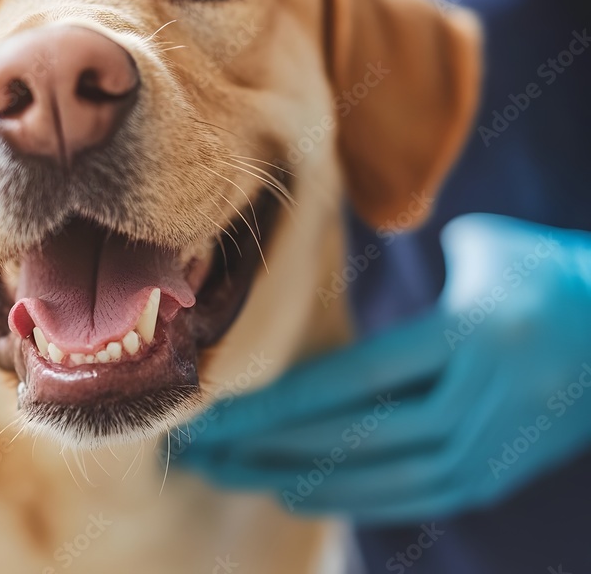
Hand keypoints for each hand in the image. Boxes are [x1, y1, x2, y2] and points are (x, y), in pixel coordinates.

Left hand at [175, 214, 590, 524]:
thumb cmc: (546, 274)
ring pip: (374, 478)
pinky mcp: (495, 473)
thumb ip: (411, 274)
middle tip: (200, 452)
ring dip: (296, 479)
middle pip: (349, 437)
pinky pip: (410, 496)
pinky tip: (297, 490)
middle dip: (265, 449)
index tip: (214, 414)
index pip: (348, 382)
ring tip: (232, 474)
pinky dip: (348, 497)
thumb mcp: (484, 250)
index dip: (275, 405)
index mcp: (463, 338)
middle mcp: (472, 402)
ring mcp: (488, 447)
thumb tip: (354, 281)